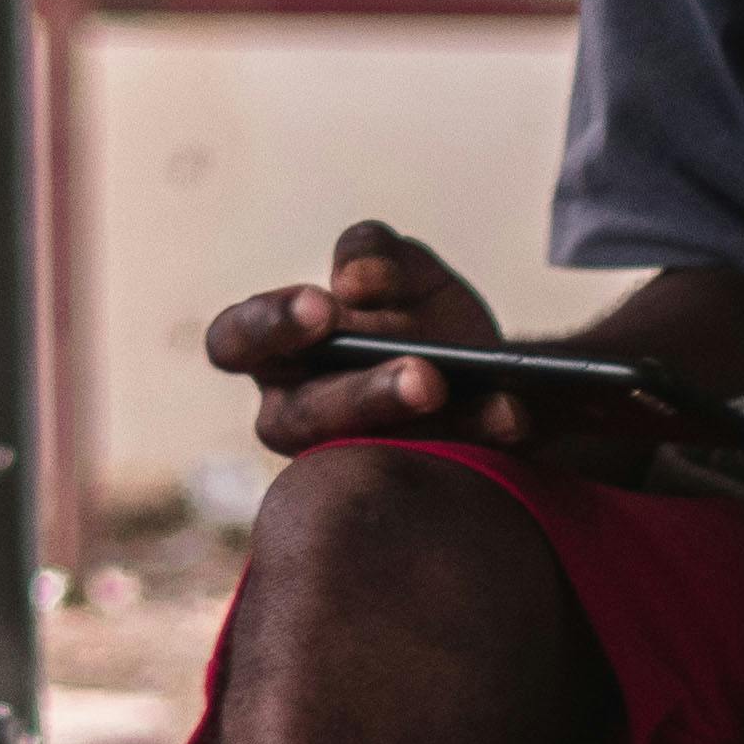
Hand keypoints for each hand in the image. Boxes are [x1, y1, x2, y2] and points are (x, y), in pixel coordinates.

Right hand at [202, 220, 663, 480]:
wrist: (487, 371)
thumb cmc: (416, 313)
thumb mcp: (402, 269)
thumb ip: (376, 252)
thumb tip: (355, 281)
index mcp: (274, 350)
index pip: (234, 342)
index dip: (268, 327)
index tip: (324, 308)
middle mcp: (295, 411)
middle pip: (300, 416)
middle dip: (364, 395)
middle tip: (423, 375)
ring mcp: (344, 460)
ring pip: (356, 455)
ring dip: (412, 427)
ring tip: (455, 391)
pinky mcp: (400, 491)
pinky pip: (431, 474)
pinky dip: (476, 432)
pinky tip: (509, 413)